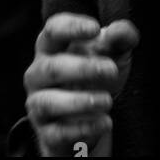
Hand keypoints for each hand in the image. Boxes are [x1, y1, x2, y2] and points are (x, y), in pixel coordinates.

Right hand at [24, 13, 139, 157]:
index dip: (71, 27)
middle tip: (111, 70)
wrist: (92, 115)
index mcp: (52, 46)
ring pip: (48, 102)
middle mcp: (38, 73)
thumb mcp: (112, 52)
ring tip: (107, 101)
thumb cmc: (97, 73)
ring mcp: (39, 103)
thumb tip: (121, 30)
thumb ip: (119, 37)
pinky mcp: (47, 132)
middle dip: (82, 68)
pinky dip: (82, 128)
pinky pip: (58, 132)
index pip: (53, 30)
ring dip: (79, 101)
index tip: (96, 29)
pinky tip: (104, 122)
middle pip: (51, 68)